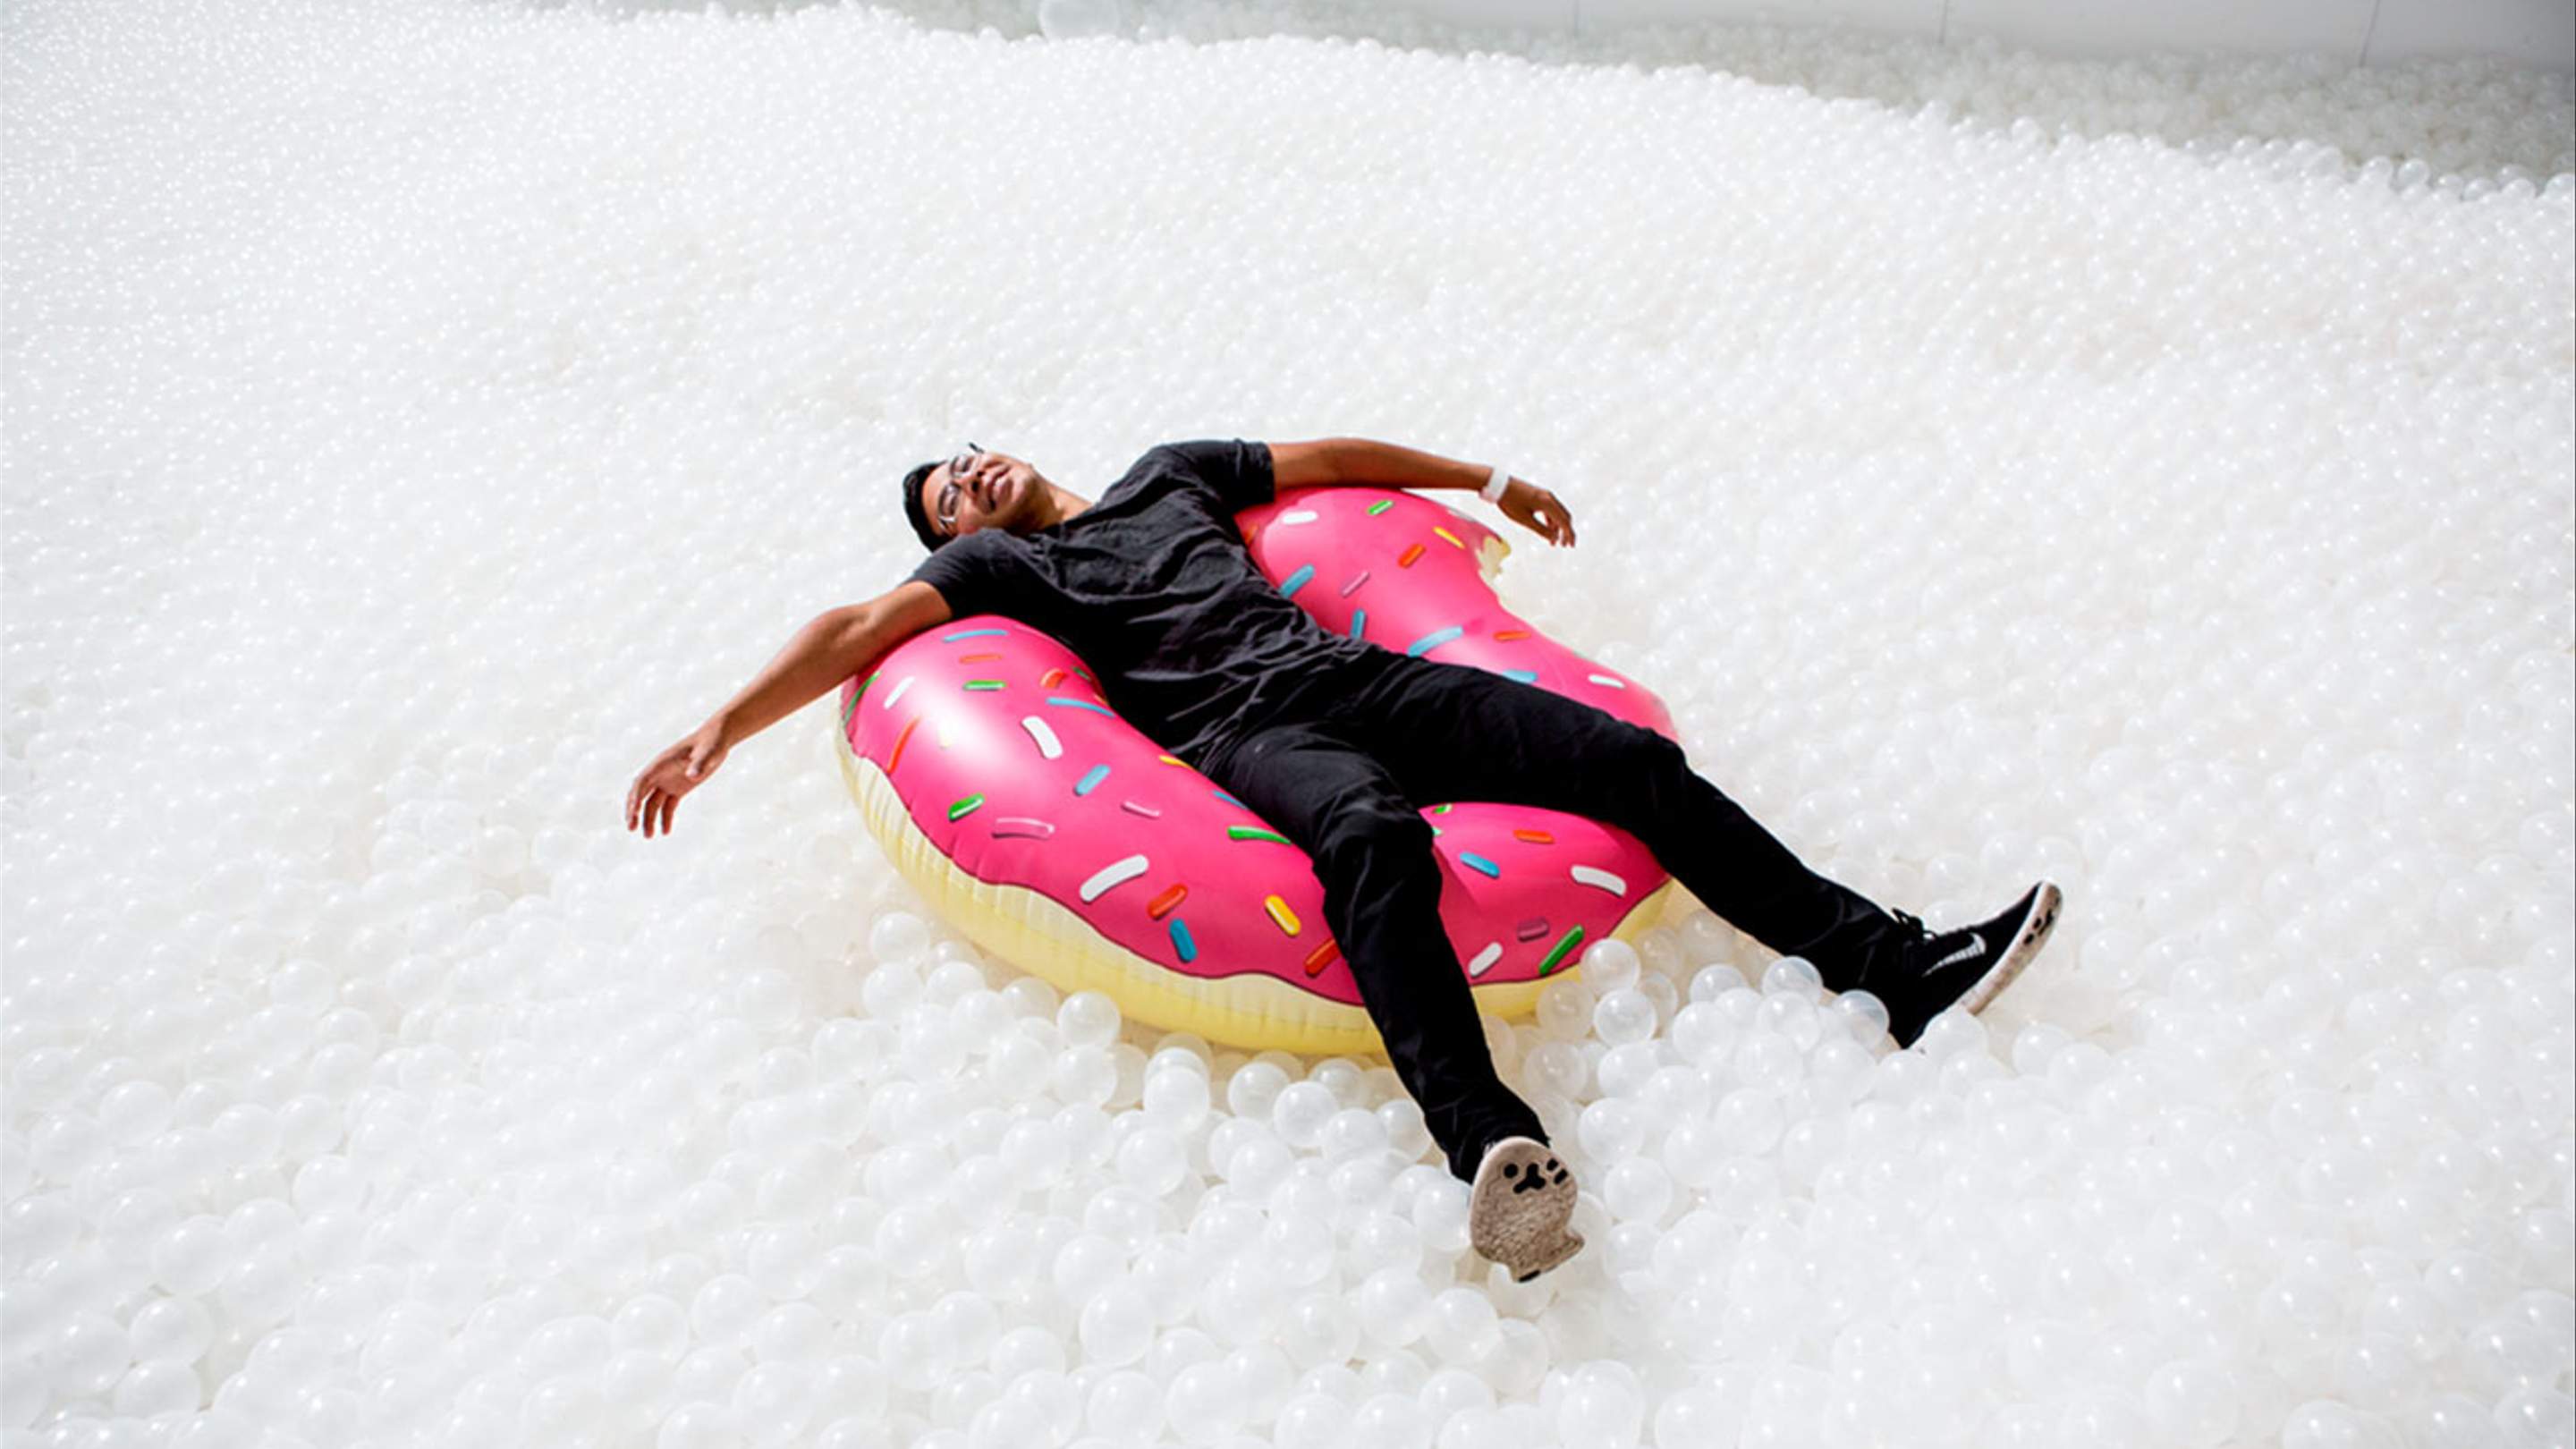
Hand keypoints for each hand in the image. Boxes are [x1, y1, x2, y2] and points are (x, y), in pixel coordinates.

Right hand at [627, 719, 730, 839]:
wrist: (717, 740)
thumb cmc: (711, 743)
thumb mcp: (708, 752)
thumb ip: (700, 763)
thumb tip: (692, 775)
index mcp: (662, 763)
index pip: (642, 781)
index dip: (636, 796)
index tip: (633, 811)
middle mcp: (660, 773)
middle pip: (640, 794)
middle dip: (634, 810)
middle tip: (631, 827)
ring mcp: (668, 781)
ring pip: (652, 803)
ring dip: (648, 819)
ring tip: (649, 836)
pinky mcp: (677, 789)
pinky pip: (668, 806)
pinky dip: (665, 819)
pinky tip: (666, 832)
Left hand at [1498, 479, 1575, 547]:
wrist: (1498, 484)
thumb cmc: (1510, 502)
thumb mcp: (1525, 519)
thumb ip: (1541, 530)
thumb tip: (1554, 538)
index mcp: (1548, 503)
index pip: (1564, 521)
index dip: (1569, 534)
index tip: (1570, 546)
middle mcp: (1549, 497)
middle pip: (1564, 516)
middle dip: (1566, 531)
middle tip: (1564, 545)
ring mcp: (1544, 495)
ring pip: (1557, 513)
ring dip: (1557, 527)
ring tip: (1553, 541)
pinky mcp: (1539, 495)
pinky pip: (1550, 509)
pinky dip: (1551, 520)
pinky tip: (1547, 529)